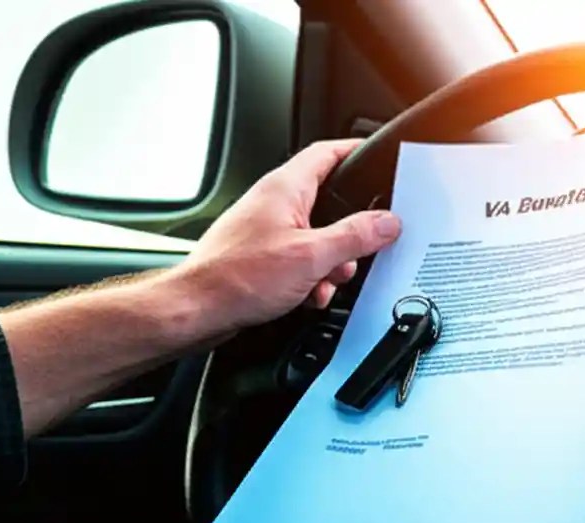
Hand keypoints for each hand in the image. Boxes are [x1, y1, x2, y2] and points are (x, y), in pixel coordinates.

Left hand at [176, 139, 400, 335]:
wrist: (197, 309)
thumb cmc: (236, 276)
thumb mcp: (311, 256)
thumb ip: (354, 237)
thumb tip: (386, 222)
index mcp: (285, 188)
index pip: (327, 152)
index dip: (356, 151)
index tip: (377, 156)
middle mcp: (273, 203)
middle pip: (329, 204)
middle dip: (348, 233)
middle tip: (357, 250)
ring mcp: (266, 229)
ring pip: (317, 238)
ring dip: (329, 263)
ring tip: (325, 280)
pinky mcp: (261, 256)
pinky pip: (300, 260)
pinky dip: (310, 277)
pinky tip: (308, 295)